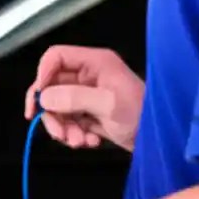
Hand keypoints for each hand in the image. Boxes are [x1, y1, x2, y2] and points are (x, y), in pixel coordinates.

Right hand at [24, 45, 144, 151]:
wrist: (160, 141)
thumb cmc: (141, 115)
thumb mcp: (109, 104)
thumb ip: (74, 98)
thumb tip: (44, 98)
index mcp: (94, 63)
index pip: (55, 57)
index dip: (42, 75)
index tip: (39, 99)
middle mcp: (88, 76)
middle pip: (52, 86)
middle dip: (52, 112)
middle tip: (57, 133)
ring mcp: (87, 95)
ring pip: (57, 107)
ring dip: (63, 127)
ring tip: (77, 141)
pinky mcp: (89, 113)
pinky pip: (68, 120)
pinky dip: (73, 133)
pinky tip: (89, 141)